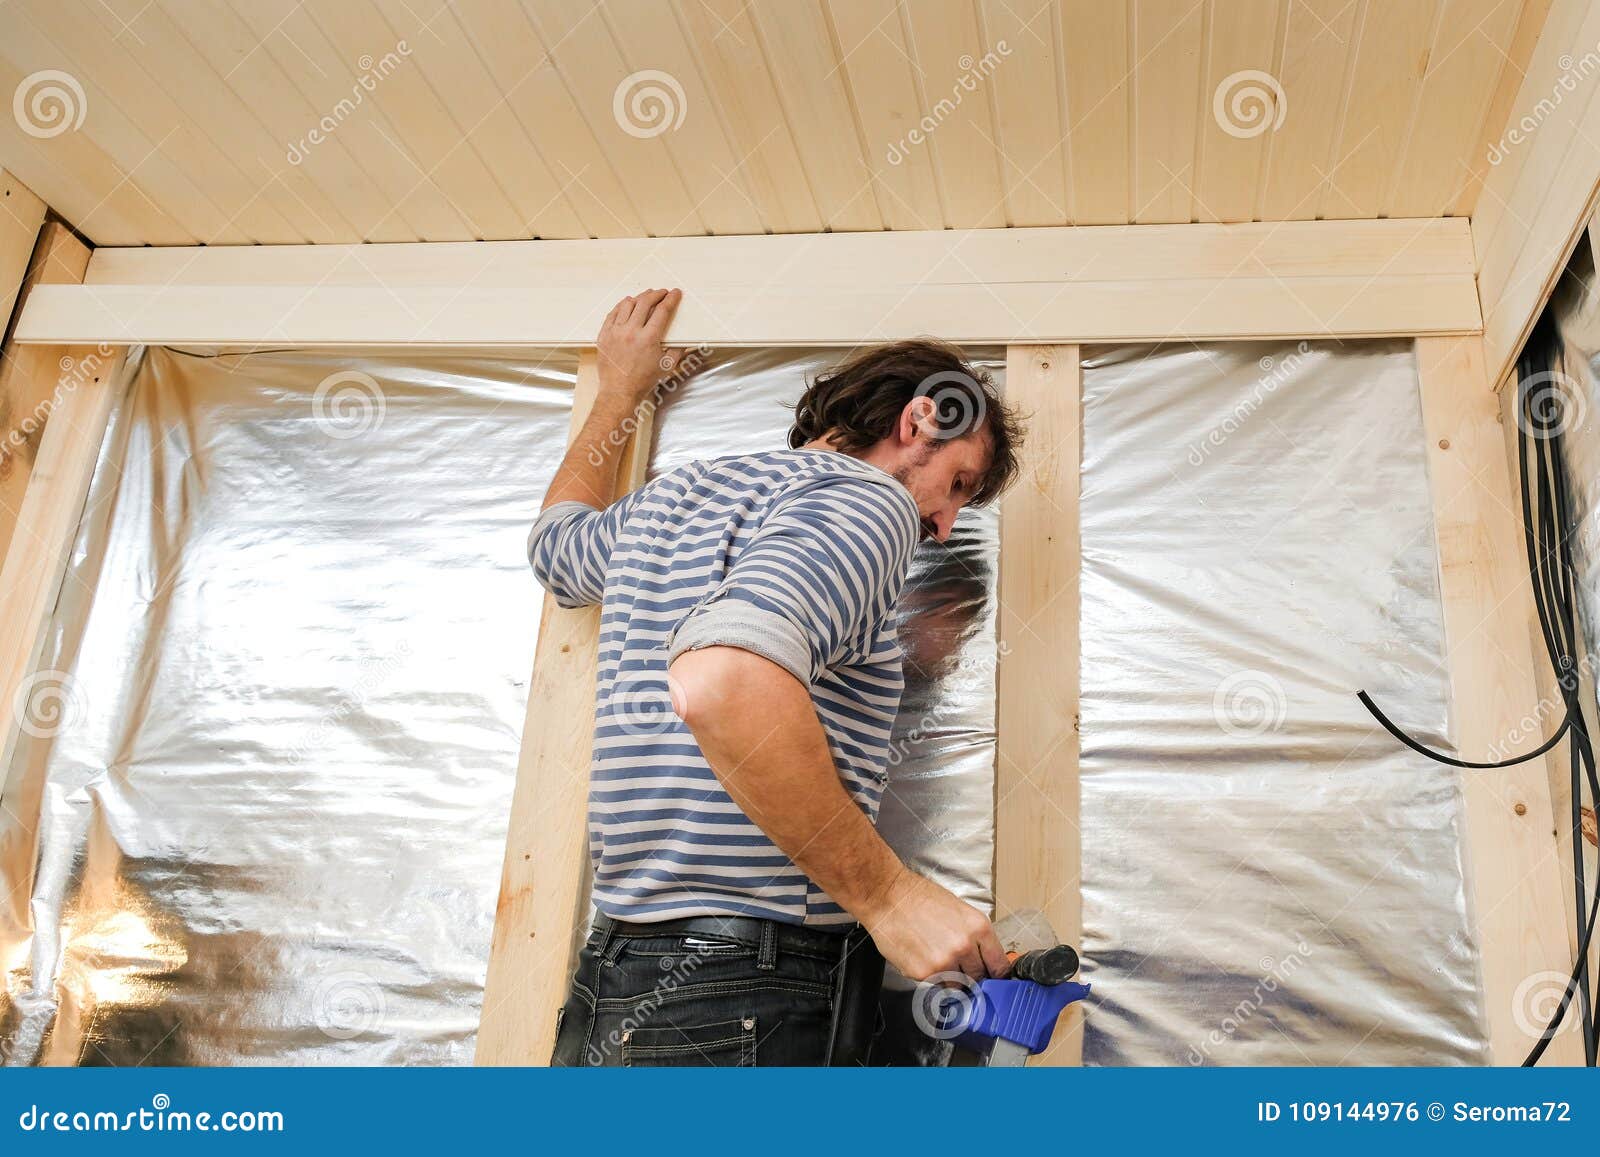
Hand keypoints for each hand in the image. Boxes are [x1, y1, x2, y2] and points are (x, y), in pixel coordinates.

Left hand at [595, 288, 685, 408]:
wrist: (619, 391)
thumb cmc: (643, 381)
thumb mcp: (666, 366)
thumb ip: (678, 350)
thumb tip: (686, 339)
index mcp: (649, 338)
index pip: (662, 310)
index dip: (670, 299)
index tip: (675, 293)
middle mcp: (631, 332)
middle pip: (645, 302)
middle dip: (656, 294)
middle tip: (661, 292)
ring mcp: (615, 332)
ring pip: (627, 305)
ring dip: (639, 297)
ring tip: (645, 296)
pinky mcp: (604, 335)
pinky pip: (612, 314)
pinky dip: (621, 306)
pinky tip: (627, 304)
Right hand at [859, 867, 1011, 982]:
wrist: (888, 896)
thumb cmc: (920, 898)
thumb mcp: (959, 911)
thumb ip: (974, 937)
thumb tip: (983, 959)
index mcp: (978, 928)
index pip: (999, 965)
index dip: (996, 975)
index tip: (993, 979)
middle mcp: (964, 947)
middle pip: (979, 978)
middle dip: (971, 975)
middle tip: (958, 965)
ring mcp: (944, 962)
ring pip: (957, 986)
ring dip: (949, 978)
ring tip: (936, 959)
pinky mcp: (924, 973)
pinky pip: (935, 985)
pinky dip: (930, 977)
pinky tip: (922, 958)